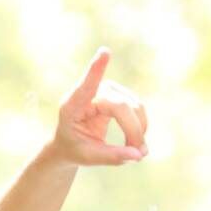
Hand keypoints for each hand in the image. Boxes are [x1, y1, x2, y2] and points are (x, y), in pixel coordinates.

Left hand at [49, 47, 147, 166]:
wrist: (69, 144)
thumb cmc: (73, 149)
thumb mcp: (88, 158)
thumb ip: (111, 157)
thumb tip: (139, 155)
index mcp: (71, 106)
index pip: (86, 86)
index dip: (96, 70)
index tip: (104, 52)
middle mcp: (88, 93)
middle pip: (121, 106)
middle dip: (133, 130)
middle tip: (139, 154)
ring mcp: (104, 89)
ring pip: (134, 105)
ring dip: (139, 129)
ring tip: (136, 151)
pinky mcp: (117, 93)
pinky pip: (137, 107)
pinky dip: (141, 125)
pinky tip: (135, 141)